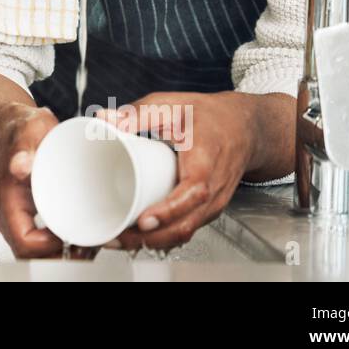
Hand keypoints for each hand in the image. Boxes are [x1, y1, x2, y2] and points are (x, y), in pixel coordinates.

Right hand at [0, 103, 100, 258]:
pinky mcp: (34, 215)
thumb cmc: (22, 129)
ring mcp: (22, 217)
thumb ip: (24, 145)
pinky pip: (45, 240)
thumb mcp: (27, 129)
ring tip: (92, 244)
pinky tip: (84, 236)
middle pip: (32, 253)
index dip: (48, 248)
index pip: (23, 241)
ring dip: (66, 253)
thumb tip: (20, 166)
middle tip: (90, 246)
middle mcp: (12, 213)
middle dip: (62, 256)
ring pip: (40, 251)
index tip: (69, 236)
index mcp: (8, 198)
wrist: (15, 128)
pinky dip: (64, 244)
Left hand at [98, 91, 256, 252]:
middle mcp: (213, 188)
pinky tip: (140, 238)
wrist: (243, 128)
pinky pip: (187, 228)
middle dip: (151, 237)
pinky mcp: (206, 209)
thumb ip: (139, 113)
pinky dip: (163, 238)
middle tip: (118, 236)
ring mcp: (212, 202)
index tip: (144, 220)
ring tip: (121, 240)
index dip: (169, 210)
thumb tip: (105, 118)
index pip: (193, 193)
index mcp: (206, 160)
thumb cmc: (210, 117)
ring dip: (154, 242)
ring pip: (186, 231)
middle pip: (186, 223)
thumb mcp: (173, 106)